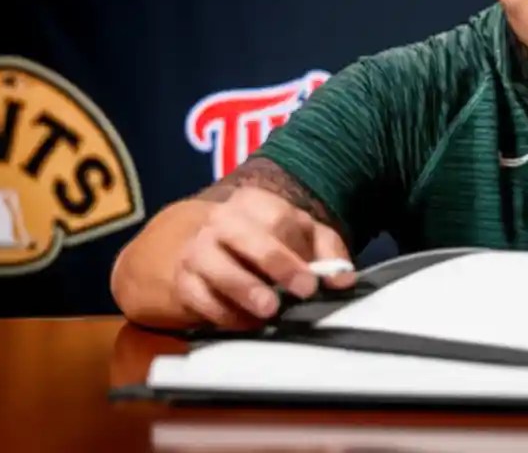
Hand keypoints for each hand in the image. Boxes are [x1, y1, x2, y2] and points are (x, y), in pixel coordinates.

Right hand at [173, 187, 356, 328]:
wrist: (206, 254)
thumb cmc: (265, 244)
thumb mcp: (301, 238)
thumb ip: (328, 253)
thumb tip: (344, 279)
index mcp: (254, 203)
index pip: (278, 219)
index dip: (298, 249)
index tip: (314, 280)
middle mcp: (222, 221)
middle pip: (247, 237)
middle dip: (277, 263)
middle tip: (303, 290)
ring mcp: (198, 250)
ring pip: (218, 266)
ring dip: (245, 289)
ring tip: (268, 310)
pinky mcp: (183, 282)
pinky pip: (201, 298)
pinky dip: (225, 314)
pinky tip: (248, 324)